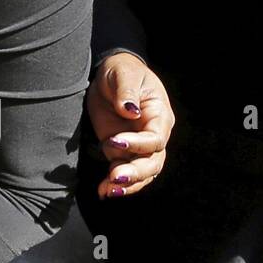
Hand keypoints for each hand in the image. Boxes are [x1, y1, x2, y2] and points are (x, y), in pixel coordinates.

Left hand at [87, 51, 174, 198]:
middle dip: (135, 172)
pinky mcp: (121, 151)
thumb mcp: (124, 74)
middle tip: (115, 178)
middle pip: (152, 162)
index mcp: (159, 116)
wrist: (109, 75)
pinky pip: (123, 172)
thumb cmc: (122, 71)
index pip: (155, 139)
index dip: (138, 144)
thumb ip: (127, 92)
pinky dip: (114, 184)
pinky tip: (103, 192)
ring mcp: (138, 146)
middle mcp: (152, 135)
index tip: (114, 141)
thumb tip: (130, 110)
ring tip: (108, 191)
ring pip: (141, 173)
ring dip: (127, 184)